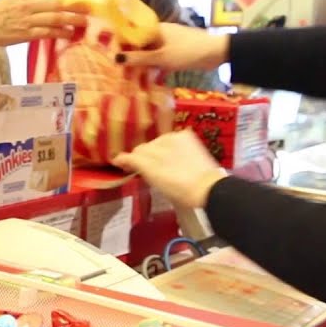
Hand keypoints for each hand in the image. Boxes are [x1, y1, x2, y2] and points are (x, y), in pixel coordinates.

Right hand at [0, 0, 88, 45]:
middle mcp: (27, 5)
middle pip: (56, 4)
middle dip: (75, 6)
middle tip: (88, 9)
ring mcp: (27, 20)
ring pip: (55, 18)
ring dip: (72, 20)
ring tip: (83, 22)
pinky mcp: (26, 34)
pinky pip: (47, 32)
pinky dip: (60, 32)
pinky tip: (69, 33)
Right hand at [111, 130, 226, 209]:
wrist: (209, 189)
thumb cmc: (178, 187)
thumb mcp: (153, 177)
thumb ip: (134, 162)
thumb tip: (116, 157)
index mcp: (157, 145)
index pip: (136, 152)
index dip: (130, 162)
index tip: (128, 171)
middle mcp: (167, 137)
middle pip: (148, 147)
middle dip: (144, 157)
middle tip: (147, 173)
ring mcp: (180, 137)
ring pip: (159, 144)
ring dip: (157, 154)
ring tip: (163, 168)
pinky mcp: (191, 140)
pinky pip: (174, 142)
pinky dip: (171, 149)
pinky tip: (175, 160)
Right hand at [118, 22, 230, 71]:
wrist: (216, 53)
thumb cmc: (187, 51)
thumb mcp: (161, 57)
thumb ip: (139, 59)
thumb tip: (115, 58)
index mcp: (155, 29)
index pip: (132, 34)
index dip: (120, 44)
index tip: (109, 56)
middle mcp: (160, 33)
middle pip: (140, 45)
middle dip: (131, 57)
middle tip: (117, 70)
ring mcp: (169, 42)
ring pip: (150, 53)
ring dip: (142, 64)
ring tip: (129, 77)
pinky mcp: (176, 51)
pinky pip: (160, 59)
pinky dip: (154, 67)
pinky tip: (149, 78)